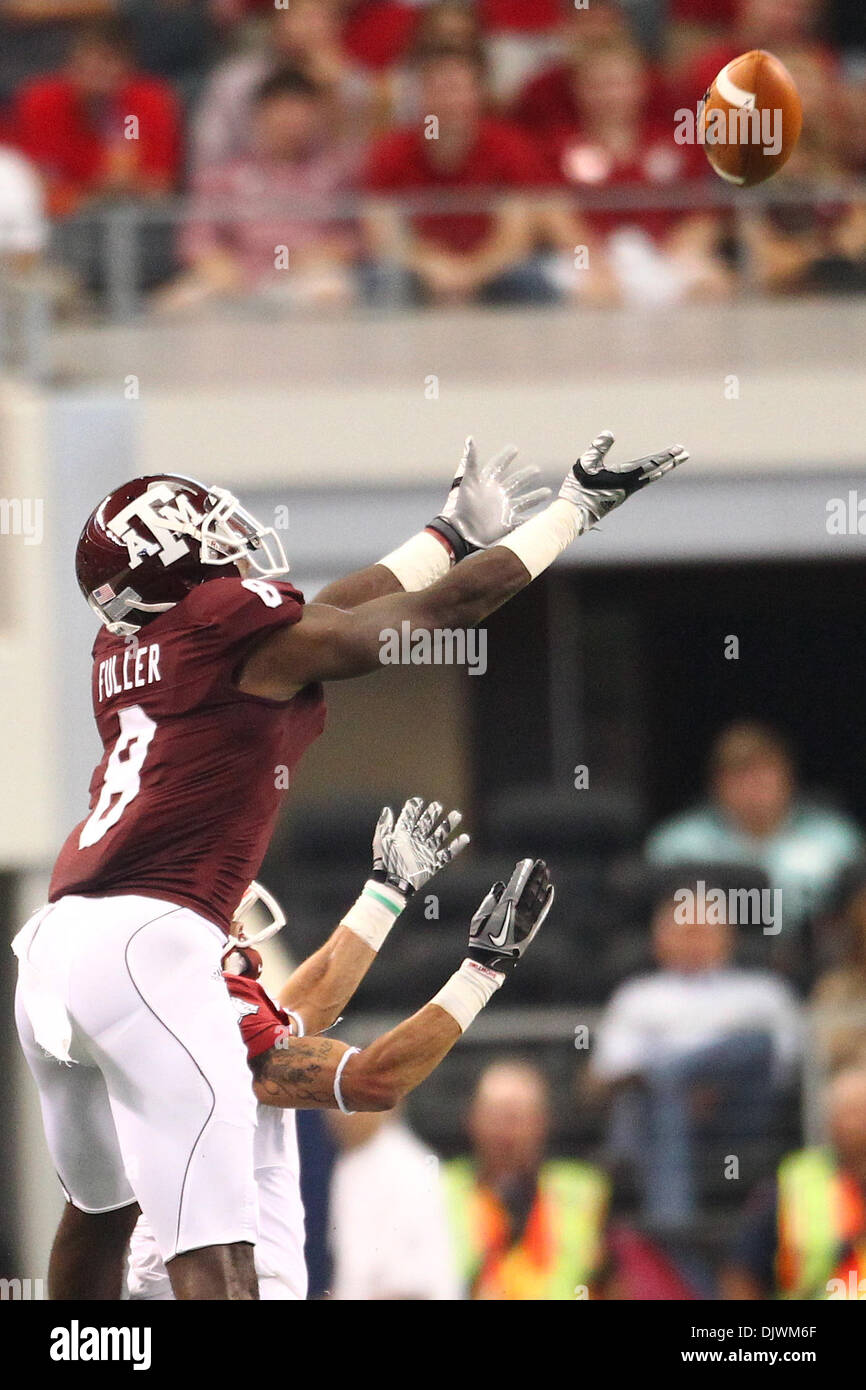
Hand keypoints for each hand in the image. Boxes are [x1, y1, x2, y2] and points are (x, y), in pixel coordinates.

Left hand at [371, 796, 468, 897]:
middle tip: (437, 805)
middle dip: (432, 815)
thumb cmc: (385, 863)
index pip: (410, 819)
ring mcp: (425, 853)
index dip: (414, 810)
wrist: (392, 884)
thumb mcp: (382, 841)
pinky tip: (465, 838)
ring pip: (439, 836)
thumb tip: (388, 809)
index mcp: (403, 837)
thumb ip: (385, 825)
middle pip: (426, 825)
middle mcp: (416, 843)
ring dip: (448, 826)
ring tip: (456, 814)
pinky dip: (457, 847)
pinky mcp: (433, 865)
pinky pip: (447, 855)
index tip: (418, 800)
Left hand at [428, 437, 550, 560]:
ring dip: (535, 497)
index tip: (514, 448)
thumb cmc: (460, 505)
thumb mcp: (467, 480)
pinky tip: (542, 516)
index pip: (498, 466)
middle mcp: (496, 495)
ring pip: (523, 501)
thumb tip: (470, 438)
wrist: (460, 530)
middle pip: (515, 482)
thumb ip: (470, 460)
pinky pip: (521, 521)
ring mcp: (502, 510)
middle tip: (537, 470)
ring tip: (548, 492)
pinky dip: (531, 520)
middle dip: (526, 476)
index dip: (505, 457)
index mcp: (486, 483)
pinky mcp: (504, 524)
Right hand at [468, 858, 553, 972]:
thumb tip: (501, 886)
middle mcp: (520, 914)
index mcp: (505, 909)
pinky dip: (547, 901)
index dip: (523, 873)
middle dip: (536, 875)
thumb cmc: (480, 940)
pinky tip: (550, 891)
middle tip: (541, 862)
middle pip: (531, 890)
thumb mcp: (479, 918)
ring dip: (543, 885)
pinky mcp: (532, 931)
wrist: (490, 964)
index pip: (517, 886)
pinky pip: (542, 913)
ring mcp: (528, 923)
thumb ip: (490, 900)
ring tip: (546, 872)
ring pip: (538, 900)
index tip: (527, 861)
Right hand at [559, 431, 688, 529]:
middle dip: (671, 461)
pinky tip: (654, 474)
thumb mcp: (585, 464)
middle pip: (656, 471)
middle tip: (686, 454)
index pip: (651, 463)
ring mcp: (627, 492)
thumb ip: (598, 447)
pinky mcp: (622, 496)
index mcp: (625, 476)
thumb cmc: (578, 488)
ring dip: (664, 469)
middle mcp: (630, 485)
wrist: (574, 513)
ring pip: (651, 478)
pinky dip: (653, 476)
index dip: (666, 455)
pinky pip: (643, 483)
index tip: (679, 449)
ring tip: (674, 463)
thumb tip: (610, 433)